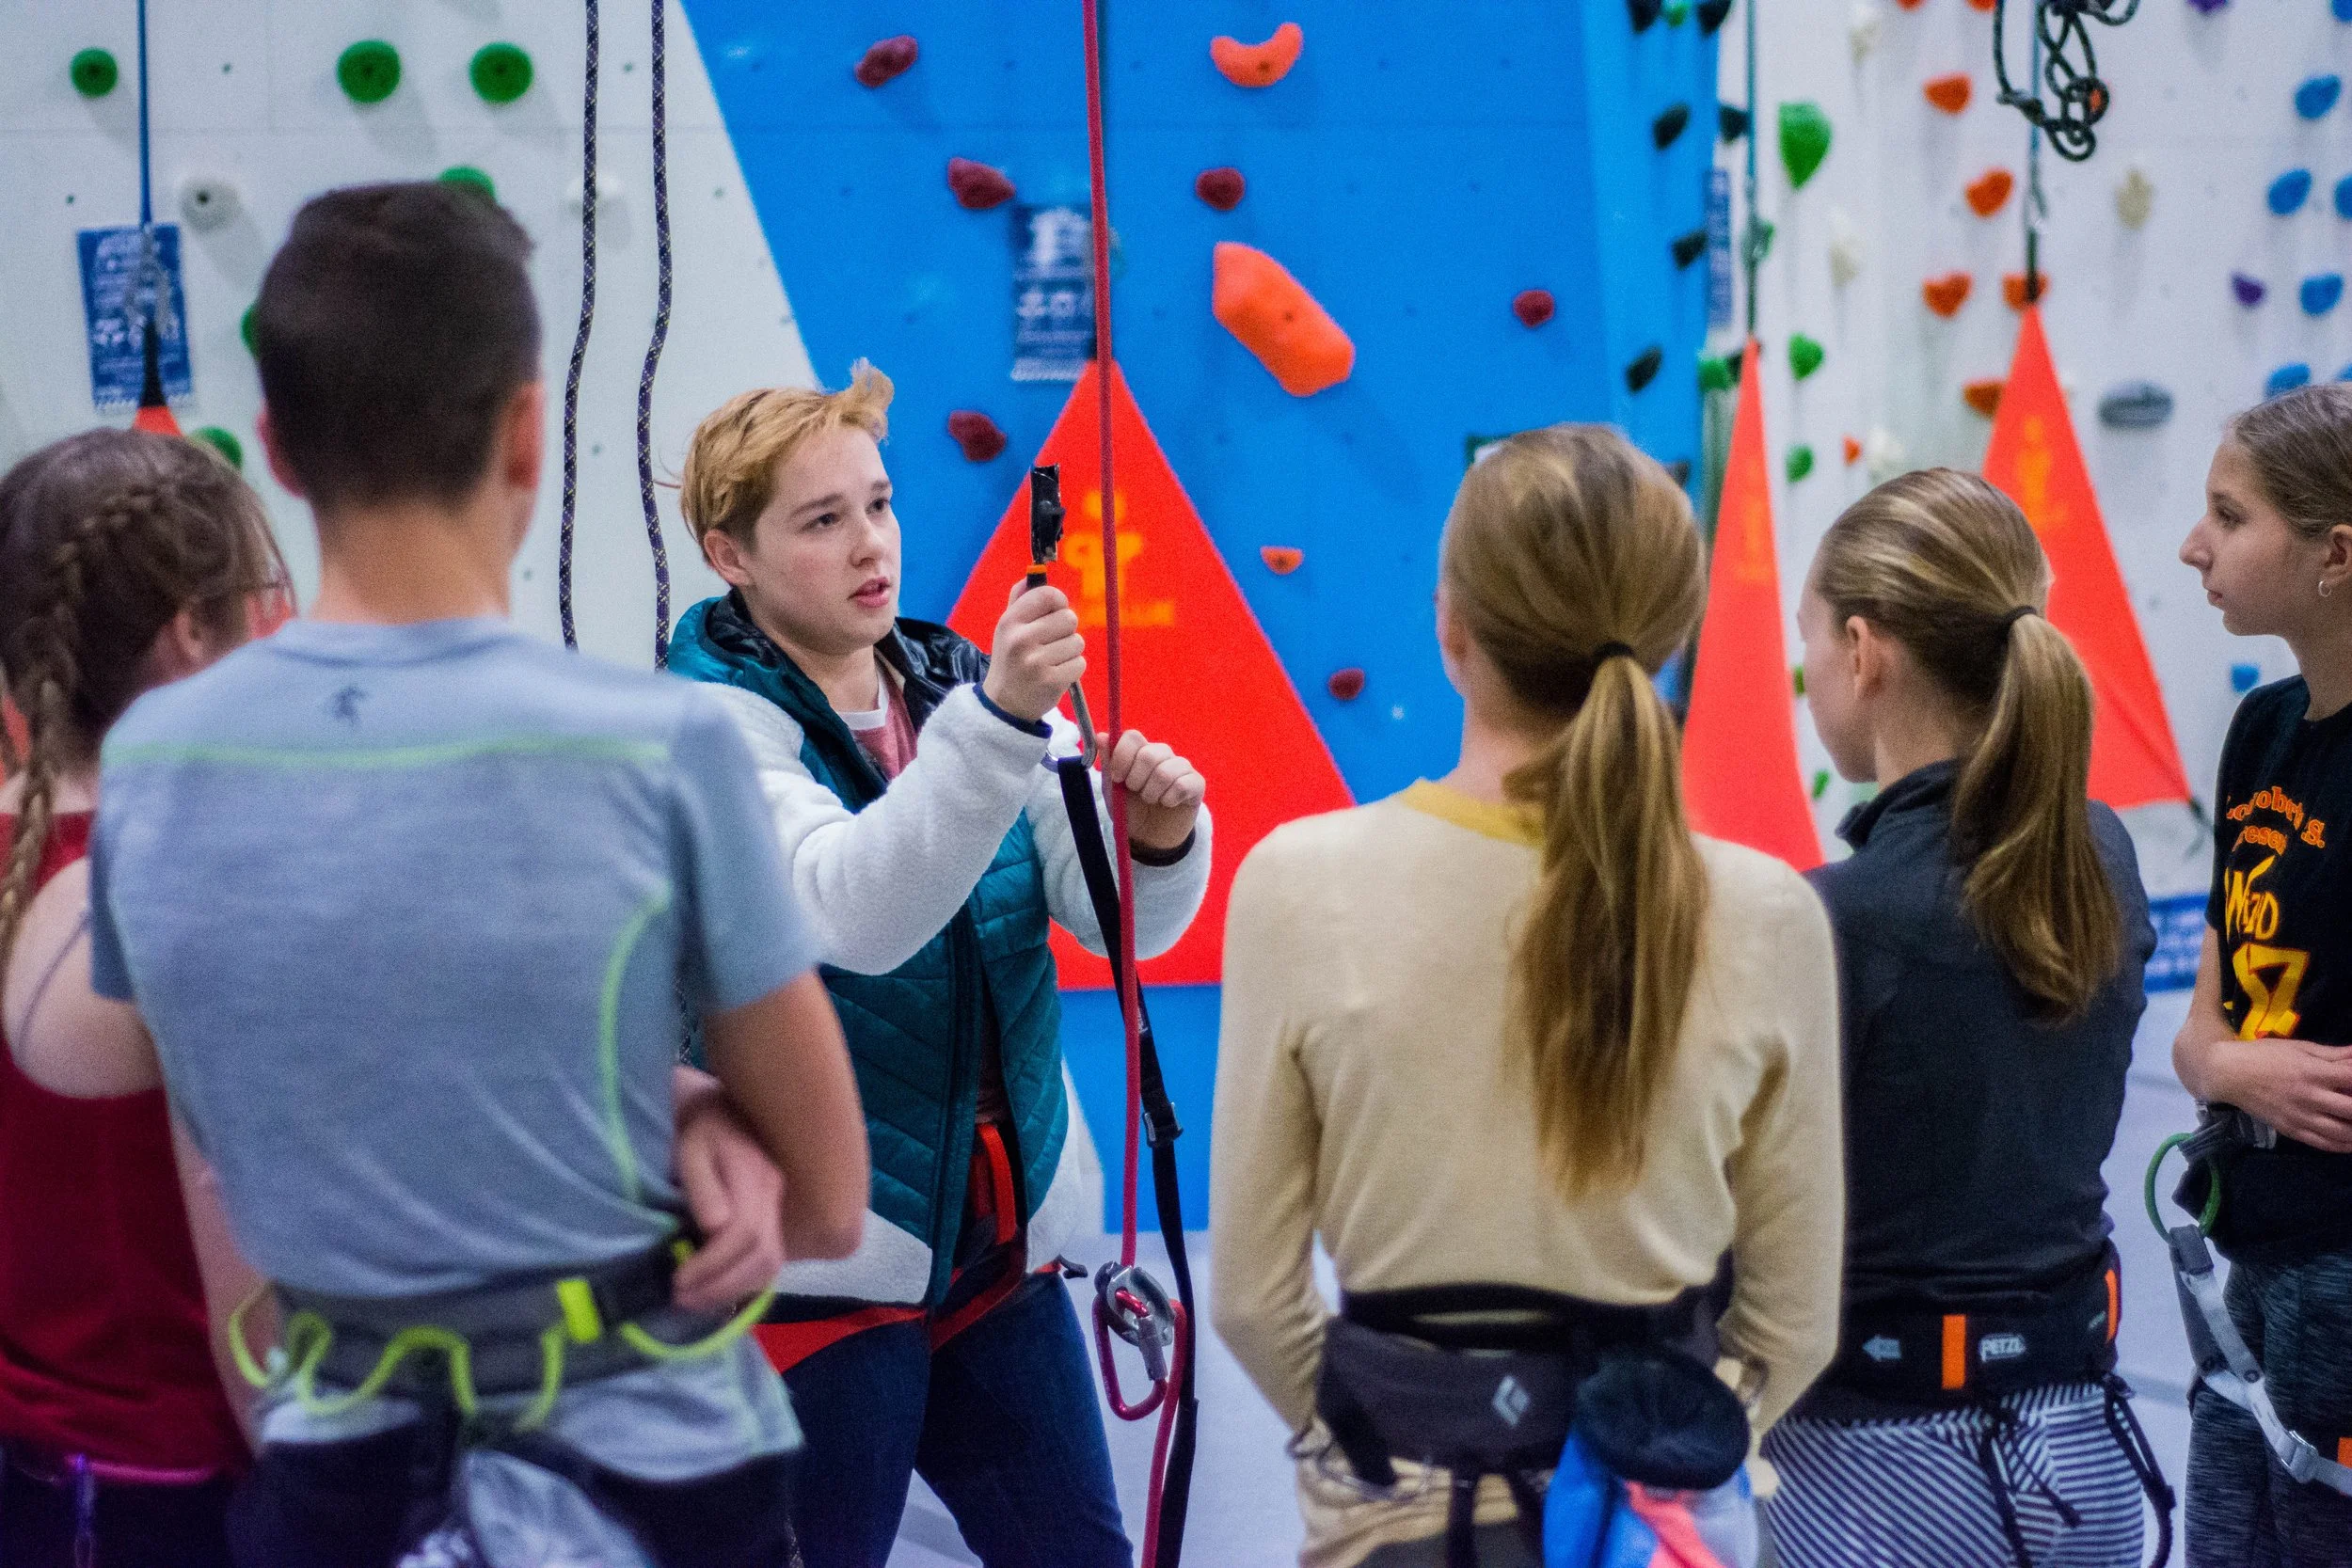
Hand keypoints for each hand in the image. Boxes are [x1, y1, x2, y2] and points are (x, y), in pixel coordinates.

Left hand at [672, 1076, 787, 1311]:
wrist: (717, 1104)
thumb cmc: (696, 1125)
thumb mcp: (690, 1146)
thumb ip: (703, 1185)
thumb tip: (715, 1228)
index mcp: (755, 1177)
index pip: (745, 1235)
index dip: (713, 1266)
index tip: (677, 1282)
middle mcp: (774, 1194)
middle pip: (765, 1257)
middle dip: (724, 1286)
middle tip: (683, 1300)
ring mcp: (777, 1204)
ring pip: (772, 1262)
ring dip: (733, 1288)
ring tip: (695, 1298)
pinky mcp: (772, 1213)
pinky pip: (767, 1256)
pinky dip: (742, 1279)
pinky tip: (714, 1285)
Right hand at [982, 579, 1084, 724]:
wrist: (1003, 704)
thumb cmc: (1010, 661)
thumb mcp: (1006, 629)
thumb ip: (1019, 601)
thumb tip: (1034, 575)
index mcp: (1010, 622)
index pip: (1048, 595)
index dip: (1059, 602)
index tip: (1055, 612)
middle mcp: (1021, 640)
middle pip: (1068, 618)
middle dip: (1067, 630)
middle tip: (1052, 643)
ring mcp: (1036, 662)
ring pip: (1077, 642)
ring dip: (1070, 651)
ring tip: (1053, 660)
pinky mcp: (1051, 681)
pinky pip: (1080, 663)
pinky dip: (1073, 669)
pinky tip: (1056, 674)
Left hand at [1106, 729, 1203, 851]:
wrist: (1148, 837)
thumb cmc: (1130, 809)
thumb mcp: (1112, 788)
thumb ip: (1108, 762)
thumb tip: (1101, 736)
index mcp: (1140, 750)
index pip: (1133, 737)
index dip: (1123, 757)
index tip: (1118, 778)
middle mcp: (1162, 753)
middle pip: (1149, 754)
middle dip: (1136, 780)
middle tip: (1136, 792)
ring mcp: (1181, 766)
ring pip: (1165, 772)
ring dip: (1152, 793)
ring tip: (1151, 800)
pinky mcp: (1196, 783)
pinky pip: (1182, 785)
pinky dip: (1168, 800)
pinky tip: (1167, 804)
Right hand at [2206, 1036, 2351, 1152]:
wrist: (2228, 1074)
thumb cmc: (2264, 1056)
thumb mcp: (2300, 1048)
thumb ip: (2333, 1054)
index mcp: (2312, 1072)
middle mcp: (2309, 1097)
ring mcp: (2300, 1116)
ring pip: (2341, 1132)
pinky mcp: (2291, 1130)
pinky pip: (2323, 1144)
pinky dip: (2342, 1146)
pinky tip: (2349, 1141)